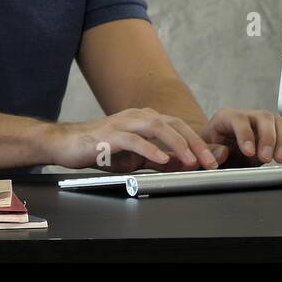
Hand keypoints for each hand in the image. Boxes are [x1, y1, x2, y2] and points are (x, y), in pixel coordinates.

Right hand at [47, 108, 231, 172]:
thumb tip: (185, 164)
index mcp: (146, 120)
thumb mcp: (136, 158)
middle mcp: (138, 117)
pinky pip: (133, 140)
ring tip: (191, 160)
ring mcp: (123, 123)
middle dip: (195, 142)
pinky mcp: (109, 135)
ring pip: (157, 127)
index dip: (199, 141)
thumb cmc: (101, 149)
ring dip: (177, 143)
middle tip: (210, 161)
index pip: (179, 126)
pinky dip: (149, 149)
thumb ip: (159, 159)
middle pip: (173, 123)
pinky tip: (161, 160)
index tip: (214, 159)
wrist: (67, 144)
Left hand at [201, 108, 281, 166]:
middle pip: (263, 118)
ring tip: (280, 159)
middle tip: (267, 158)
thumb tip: (224, 151)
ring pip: (278, 123)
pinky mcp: (275, 132)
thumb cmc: (212, 150)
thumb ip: (211, 151)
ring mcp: (262, 123)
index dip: (245, 135)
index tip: (249, 153)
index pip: (239, 119)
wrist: (220, 152)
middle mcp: (247, 116)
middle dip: (268, 138)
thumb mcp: (204, 151)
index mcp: (227, 117)